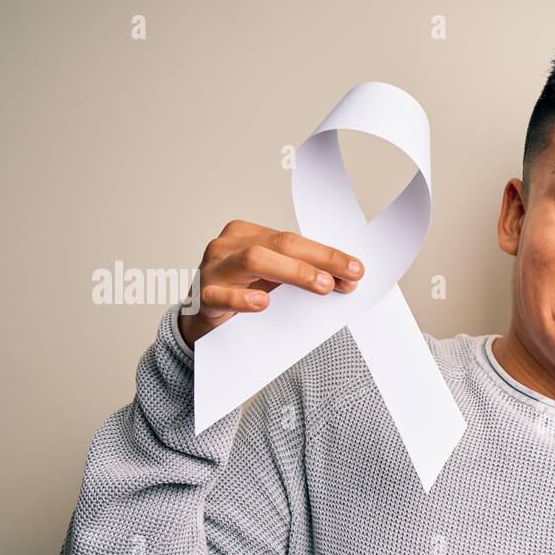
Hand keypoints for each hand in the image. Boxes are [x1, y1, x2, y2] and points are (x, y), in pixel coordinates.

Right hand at [178, 219, 363, 345]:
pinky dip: (244, 299)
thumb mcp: (271, 280)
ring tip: (321, 286)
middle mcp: (229, 245)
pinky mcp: (203, 296)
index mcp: (248, 234)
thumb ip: (300, 275)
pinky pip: (222, 295)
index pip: (293, 240)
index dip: (327, 254)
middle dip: (318, 260)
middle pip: (279, 245)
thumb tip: (344, 279)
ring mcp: (214, 268)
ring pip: (254, 260)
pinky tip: (263, 303)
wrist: (200, 319)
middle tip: (345, 278)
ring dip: (294, 272)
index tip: (355, 269)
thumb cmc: (238, 295)